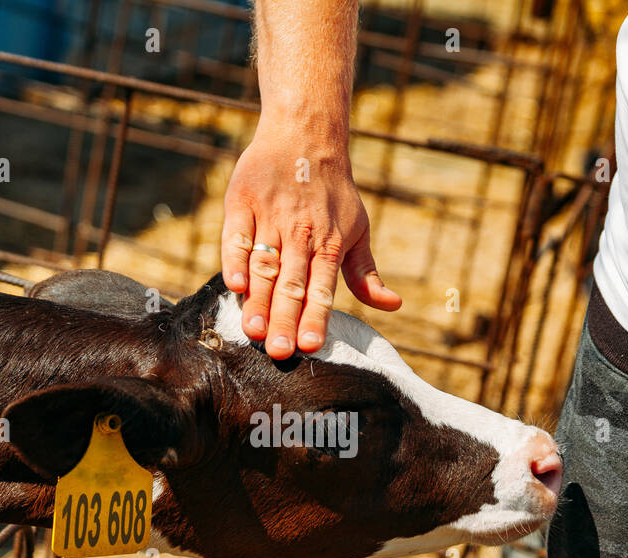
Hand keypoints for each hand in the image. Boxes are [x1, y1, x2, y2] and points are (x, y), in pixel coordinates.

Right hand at [220, 126, 400, 358]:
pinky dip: (235, 259)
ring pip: (264, 265)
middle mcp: (301, 233)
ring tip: (254, 331)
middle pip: (291, 284)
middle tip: (278, 352)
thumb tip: (392, 306)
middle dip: (285, 319)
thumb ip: (366, 274)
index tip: (310, 347)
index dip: (316, 318)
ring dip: (258, 299)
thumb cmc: (333, 193)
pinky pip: (237, 235)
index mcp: (330, 244)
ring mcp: (271, 216)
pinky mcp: (243, 201)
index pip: (322, 289)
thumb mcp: (357, 229)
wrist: (306, 134)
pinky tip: (235, 286)